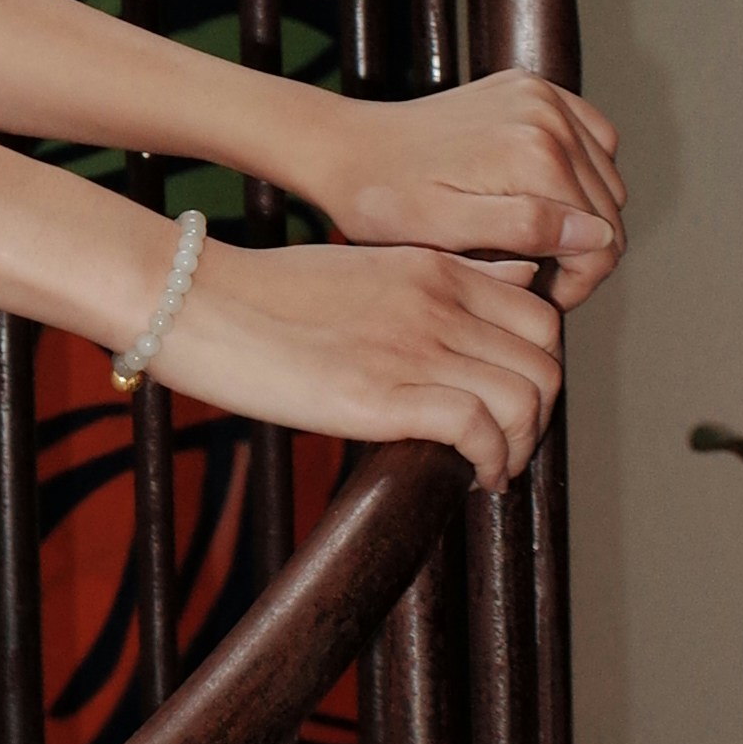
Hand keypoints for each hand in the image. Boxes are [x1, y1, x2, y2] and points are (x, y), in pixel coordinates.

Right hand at [156, 235, 562, 491]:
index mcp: (435, 269)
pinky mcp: (384, 397)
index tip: (514, 401)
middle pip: (544, 363)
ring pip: (525, 400)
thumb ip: (438, 278)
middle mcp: (438, 304)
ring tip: (494, 469)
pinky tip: (474, 478)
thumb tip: (511, 279)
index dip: (540, 367)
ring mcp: (414, 348)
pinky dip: (491, 462)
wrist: (197, 300)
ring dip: (522, 446)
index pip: (540, 317)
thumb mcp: (366, 265)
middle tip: (509, 444)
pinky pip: (480, 430)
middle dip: (540, 414)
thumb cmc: (266, 291)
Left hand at [297, 73, 624, 309]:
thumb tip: (597, 234)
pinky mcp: (531, 88)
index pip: (603, 241)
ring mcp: (541, 95)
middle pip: (608, 210)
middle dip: (579, 252)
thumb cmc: (384, 201)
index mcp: (534, 154)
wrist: (345, 147)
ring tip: (528, 239)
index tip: (540, 296)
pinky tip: (540, 195)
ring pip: (604, 178)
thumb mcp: (445, 232)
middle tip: (530, 274)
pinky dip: (579, 172)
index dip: (578, 283)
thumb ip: (524, 229)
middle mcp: (547, 115)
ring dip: (579, 214)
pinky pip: (591, 137)